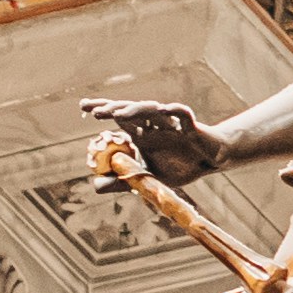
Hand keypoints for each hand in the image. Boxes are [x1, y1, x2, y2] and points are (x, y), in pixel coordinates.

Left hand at [85, 96, 220, 187]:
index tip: (83, 107)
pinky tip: (163, 109)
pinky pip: (182, 116)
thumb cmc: (179, 165)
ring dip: (135, 111)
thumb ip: (123, 181)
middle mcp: (154, 126)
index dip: (103, 109)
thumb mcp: (148, 177)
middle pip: (131, 111)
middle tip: (92, 110)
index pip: (119, 118)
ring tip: (118, 114)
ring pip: (153, 112)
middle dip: (112, 108)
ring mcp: (172, 125)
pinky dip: (174, 111)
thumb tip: (95, 185)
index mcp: (142, 134)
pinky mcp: (191, 128)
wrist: (209, 163)